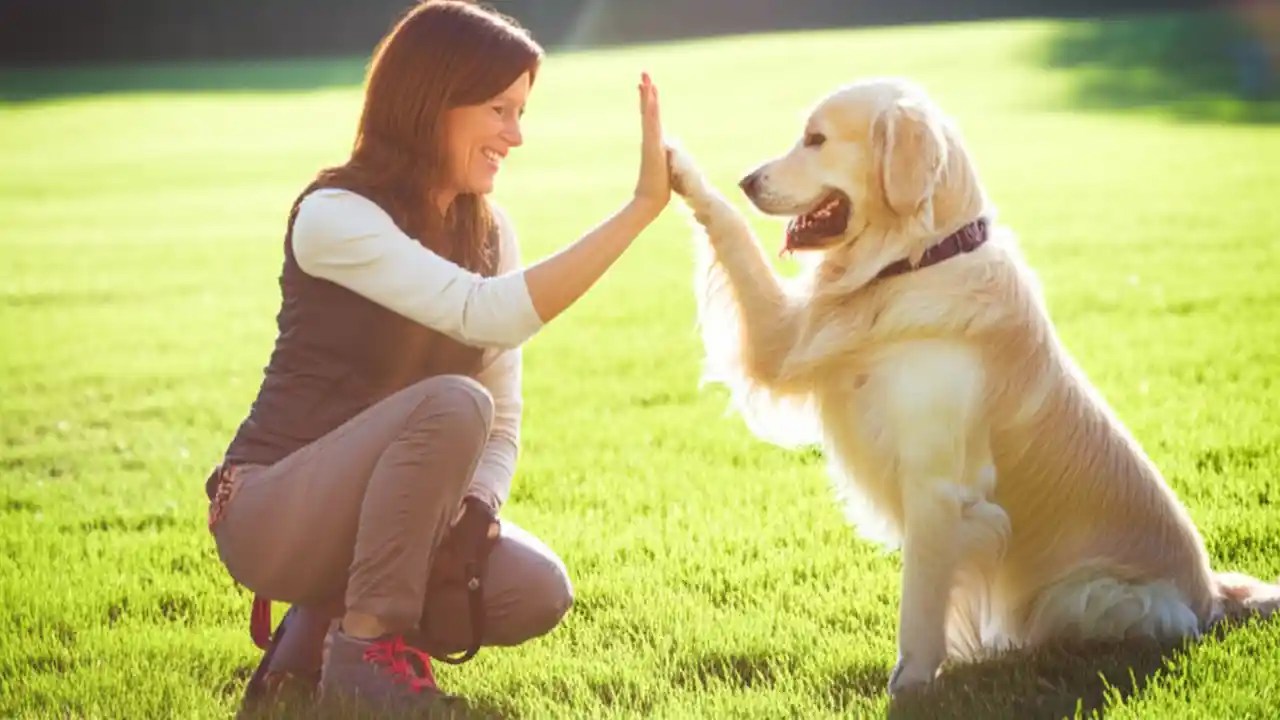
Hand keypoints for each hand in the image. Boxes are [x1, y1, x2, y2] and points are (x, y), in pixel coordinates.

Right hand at [632, 72, 670, 217]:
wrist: (650, 200)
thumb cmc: (658, 189)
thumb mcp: (665, 167)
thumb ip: (665, 158)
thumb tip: (666, 157)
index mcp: (654, 142)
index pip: (651, 117)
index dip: (649, 101)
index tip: (648, 85)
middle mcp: (651, 138)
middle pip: (648, 110)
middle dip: (647, 91)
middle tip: (644, 72)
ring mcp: (650, 142)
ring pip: (649, 114)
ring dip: (648, 96)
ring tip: (646, 79)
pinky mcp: (651, 146)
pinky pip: (651, 125)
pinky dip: (650, 111)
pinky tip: (649, 99)